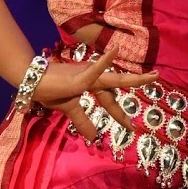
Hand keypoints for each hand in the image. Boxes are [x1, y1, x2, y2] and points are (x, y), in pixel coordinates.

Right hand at [30, 45, 158, 140]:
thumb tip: (93, 137)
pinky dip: (104, 63)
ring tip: (152, 74)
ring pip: (114, 78)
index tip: (133, 128)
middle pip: (119, 83)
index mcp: (92, 87)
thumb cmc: (50, 90)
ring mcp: (87, 76)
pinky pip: (94, 72)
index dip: (121, 115)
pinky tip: (115, 51)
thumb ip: (82, 120)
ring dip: (133, 77)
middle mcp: (93, 79)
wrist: (31, 80)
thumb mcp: (69, 109)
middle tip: (156, 77)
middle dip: (138, 82)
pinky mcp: (78, 77)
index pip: (110, 102)